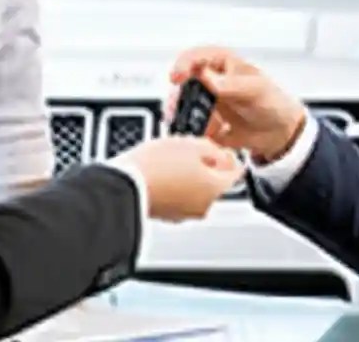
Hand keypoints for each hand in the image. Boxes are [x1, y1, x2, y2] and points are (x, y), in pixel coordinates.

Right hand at [114, 136, 242, 221]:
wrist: (123, 186)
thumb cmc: (155, 166)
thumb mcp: (190, 144)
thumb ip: (212, 150)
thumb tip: (220, 155)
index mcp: (214, 189)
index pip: (235, 173)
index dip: (230, 158)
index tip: (224, 150)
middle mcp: (202, 207)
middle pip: (213, 183)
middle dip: (205, 167)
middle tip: (191, 150)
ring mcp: (182, 214)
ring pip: (194, 190)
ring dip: (187, 176)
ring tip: (170, 159)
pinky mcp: (164, 215)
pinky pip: (176, 197)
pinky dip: (172, 186)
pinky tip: (159, 172)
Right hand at [166, 46, 305, 162]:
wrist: (280, 133)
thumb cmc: (273, 101)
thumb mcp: (256, 89)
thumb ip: (231, 84)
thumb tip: (208, 77)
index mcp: (221, 63)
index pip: (195, 56)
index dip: (182, 64)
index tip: (176, 77)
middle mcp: (209, 80)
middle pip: (182, 84)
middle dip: (179, 98)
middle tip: (177, 110)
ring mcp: (206, 102)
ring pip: (183, 106)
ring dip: (184, 116)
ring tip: (194, 127)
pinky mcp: (205, 122)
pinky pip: (191, 126)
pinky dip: (195, 132)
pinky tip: (208, 136)